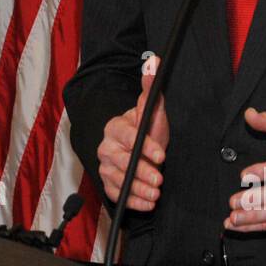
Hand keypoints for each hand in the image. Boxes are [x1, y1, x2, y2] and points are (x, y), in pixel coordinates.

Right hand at [98, 57, 169, 211]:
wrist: (139, 149)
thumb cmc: (145, 129)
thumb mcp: (152, 110)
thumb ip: (151, 89)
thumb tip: (154, 62)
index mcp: (115, 127)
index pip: (127, 136)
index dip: (144, 146)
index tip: (161, 155)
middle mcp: (106, 147)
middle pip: (121, 160)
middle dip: (141, 171)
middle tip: (159, 179)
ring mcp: (105, 167)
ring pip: (118, 179)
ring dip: (137, 189)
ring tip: (155, 194)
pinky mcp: (108, 184)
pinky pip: (116, 194)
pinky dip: (132, 201)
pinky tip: (147, 203)